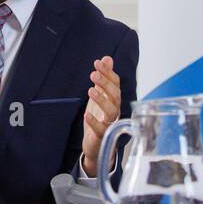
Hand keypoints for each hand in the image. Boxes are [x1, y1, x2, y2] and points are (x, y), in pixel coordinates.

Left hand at [79, 56, 121, 177]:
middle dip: (105, 83)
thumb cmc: (99, 119)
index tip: (98, 63)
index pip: (115, 84)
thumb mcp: (100, 95)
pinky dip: (95, 122)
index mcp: (114, 100)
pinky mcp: (102, 136)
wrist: (97, 145)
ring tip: (90, 90)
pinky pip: (101, 129)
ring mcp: (110, 124)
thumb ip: (105, 78)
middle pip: (115, 95)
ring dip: (101, 100)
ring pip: (111, 111)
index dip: (108, 73)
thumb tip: (107, 58)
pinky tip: (86, 114)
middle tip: (94, 73)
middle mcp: (115, 110)